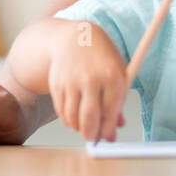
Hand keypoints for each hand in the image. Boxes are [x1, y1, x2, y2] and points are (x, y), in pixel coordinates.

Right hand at [49, 22, 129, 142]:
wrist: (76, 37)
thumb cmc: (102, 57)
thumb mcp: (118, 72)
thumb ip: (118, 100)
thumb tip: (118, 126)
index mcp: (112, 76)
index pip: (110, 111)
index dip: (109, 130)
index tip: (110, 138)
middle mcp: (91, 79)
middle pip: (89, 119)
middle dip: (92, 135)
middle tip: (94, 138)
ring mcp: (72, 82)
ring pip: (73, 118)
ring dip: (79, 128)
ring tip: (85, 126)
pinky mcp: (57, 85)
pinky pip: (62, 112)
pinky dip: (68, 120)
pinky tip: (75, 117)